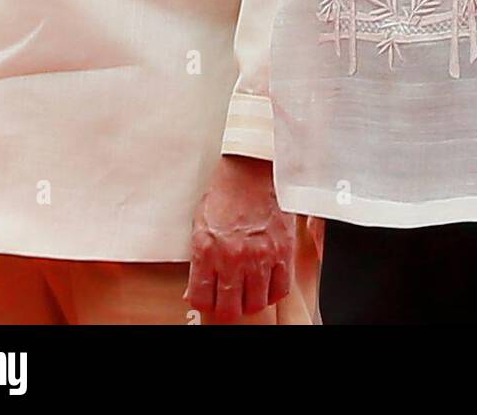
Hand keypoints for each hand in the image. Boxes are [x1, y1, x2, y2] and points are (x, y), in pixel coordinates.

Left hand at [186, 155, 294, 322]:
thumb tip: (193, 290)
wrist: (252, 167)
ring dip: (251, 301)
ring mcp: (260, 256)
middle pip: (230, 309)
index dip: (205, 301)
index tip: (210, 297)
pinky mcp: (283, 251)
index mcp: (207, 250)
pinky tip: (266, 282)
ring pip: (256, 304)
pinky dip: (273, 291)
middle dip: (228, 308)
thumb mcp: (200, 223)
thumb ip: (197, 260)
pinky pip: (280, 289)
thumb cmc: (225, 191)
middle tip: (230, 299)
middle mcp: (233, 257)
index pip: (202, 299)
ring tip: (249, 290)